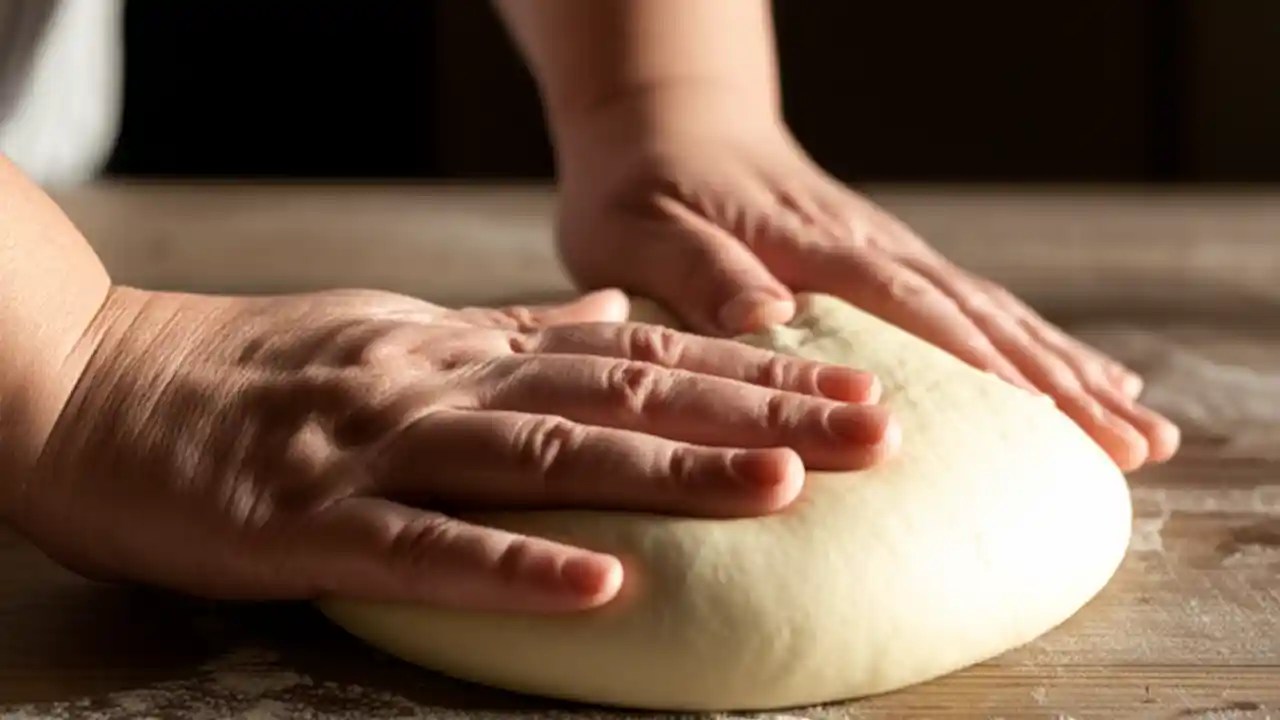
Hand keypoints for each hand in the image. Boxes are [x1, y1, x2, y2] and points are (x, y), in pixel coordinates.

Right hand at [12, 286, 893, 611]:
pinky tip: (604, 584)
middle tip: (876, 430)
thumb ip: (519, 334)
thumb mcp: (404, 335)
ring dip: (666, 470)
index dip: (752, 368)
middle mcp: (443, 383)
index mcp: (468, 348)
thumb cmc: (258, 373)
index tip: (854, 383)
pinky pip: (427, 550)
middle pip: (624, 395)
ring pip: (546, 454)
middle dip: (757, 412)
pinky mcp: (310, 523)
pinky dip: (517, 566)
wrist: (98, 384)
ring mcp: (379, 449)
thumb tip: (622, 316)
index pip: (636, 352)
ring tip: (781, 484)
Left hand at [556, 104, 1178, 471]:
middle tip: (1135, 446)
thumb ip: (699, 271)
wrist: (664, 122)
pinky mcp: (884, 260)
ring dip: (1068, 369)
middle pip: (982, 317)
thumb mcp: (638, 231)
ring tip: (1139, 426)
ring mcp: (883, 251)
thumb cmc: (640, 187)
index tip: (1049, 418)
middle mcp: (865, 247)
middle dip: (1061, 383)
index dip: (982, 364)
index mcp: (809, 248)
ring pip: (995, 313)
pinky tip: (1079, 374)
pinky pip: (974, 305)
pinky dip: (1034, 343)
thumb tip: (769, 318)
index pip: (912, 307)